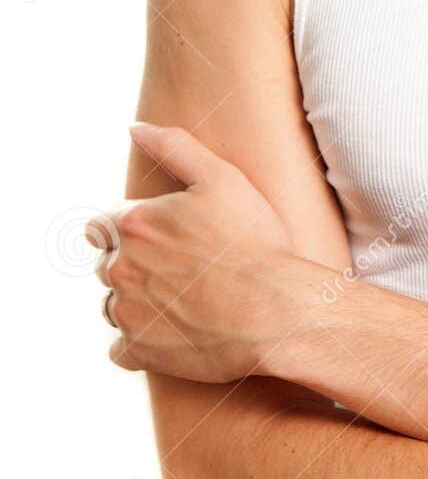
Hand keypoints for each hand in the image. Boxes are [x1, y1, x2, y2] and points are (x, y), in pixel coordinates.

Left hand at [88, 122, 301, 382]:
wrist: (274, 309)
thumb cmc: (254, 240)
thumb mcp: (222, 178)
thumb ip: (174, 147)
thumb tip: (135, 128)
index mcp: (134, 223)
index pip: (102, 226)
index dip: (127, 230)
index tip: (156, 238)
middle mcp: (121, 267)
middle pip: (107, 267)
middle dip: (133, 266)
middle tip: (178, 269)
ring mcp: (128, 312)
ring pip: (114, 307)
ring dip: (135, 303)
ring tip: (179, 301)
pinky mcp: (139, 351)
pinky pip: (121, 350)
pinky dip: (140, 343)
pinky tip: (171, 334)